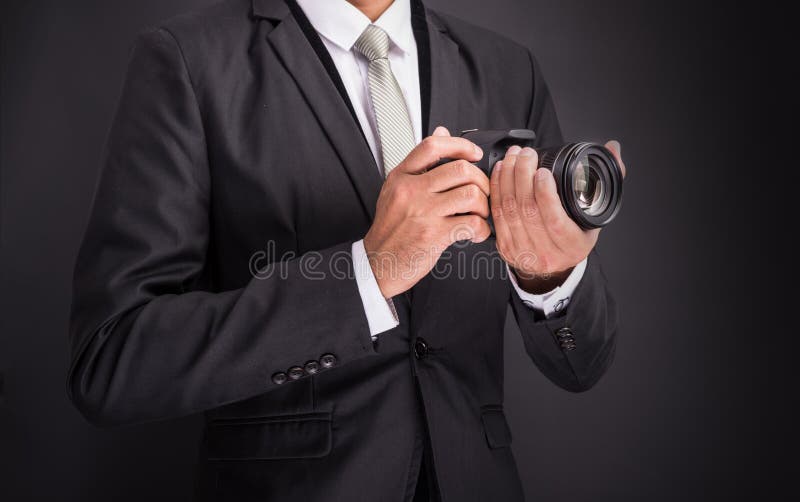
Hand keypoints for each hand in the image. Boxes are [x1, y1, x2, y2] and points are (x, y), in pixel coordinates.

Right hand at [364, 127, 491, 297]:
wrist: (377, 262)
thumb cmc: (390, 229)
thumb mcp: (397, 190)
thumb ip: (420, 163)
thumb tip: (441, 133)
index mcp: (401, 176)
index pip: (433, 146)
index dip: (461, 145)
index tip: (474, 154)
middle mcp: (411, 190)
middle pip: (460, 169)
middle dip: (481, 182)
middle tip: (481, 194)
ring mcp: (423, 212)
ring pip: (470, 194)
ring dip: (484, 206)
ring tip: (479, 214)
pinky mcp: (434, 234)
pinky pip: (471, 223)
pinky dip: (481, 229)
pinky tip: (475, 232)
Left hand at [491, 141, 625, 293]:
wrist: (555, 268)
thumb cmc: (575, 237)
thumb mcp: (595, 215)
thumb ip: (605, 180)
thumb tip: (612, 149)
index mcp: (572, 245)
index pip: (555, 221)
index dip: (545, 194)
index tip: (543, 171)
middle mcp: (546, 252)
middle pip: (528, 211)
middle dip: (523, 176)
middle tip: (526, 154)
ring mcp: (523, 251)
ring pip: (509, 210)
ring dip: (508, 178)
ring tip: (513, 156)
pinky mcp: (505, 246)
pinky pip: (496, 214)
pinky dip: (497, 189)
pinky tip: (500, 171)